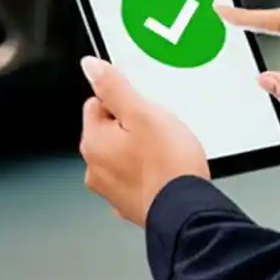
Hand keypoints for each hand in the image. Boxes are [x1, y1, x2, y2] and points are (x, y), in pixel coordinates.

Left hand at [79, 57, 209, 225]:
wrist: (188, 212)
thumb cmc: (168, 166)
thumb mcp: (143, 113)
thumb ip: (113, 87)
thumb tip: (91, 66)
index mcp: (93, 142)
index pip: (98, 104)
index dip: (124, 102)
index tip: (142, 109)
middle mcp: (96, 168)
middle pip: (111, 130)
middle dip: (134, 127)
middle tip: (158, 131)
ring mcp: (112, 189)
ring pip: (124, 154)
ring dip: (141, 150)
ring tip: (165, 152)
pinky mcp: (131, 203)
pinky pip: (137, 176)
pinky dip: (149, 172)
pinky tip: (166, 171)